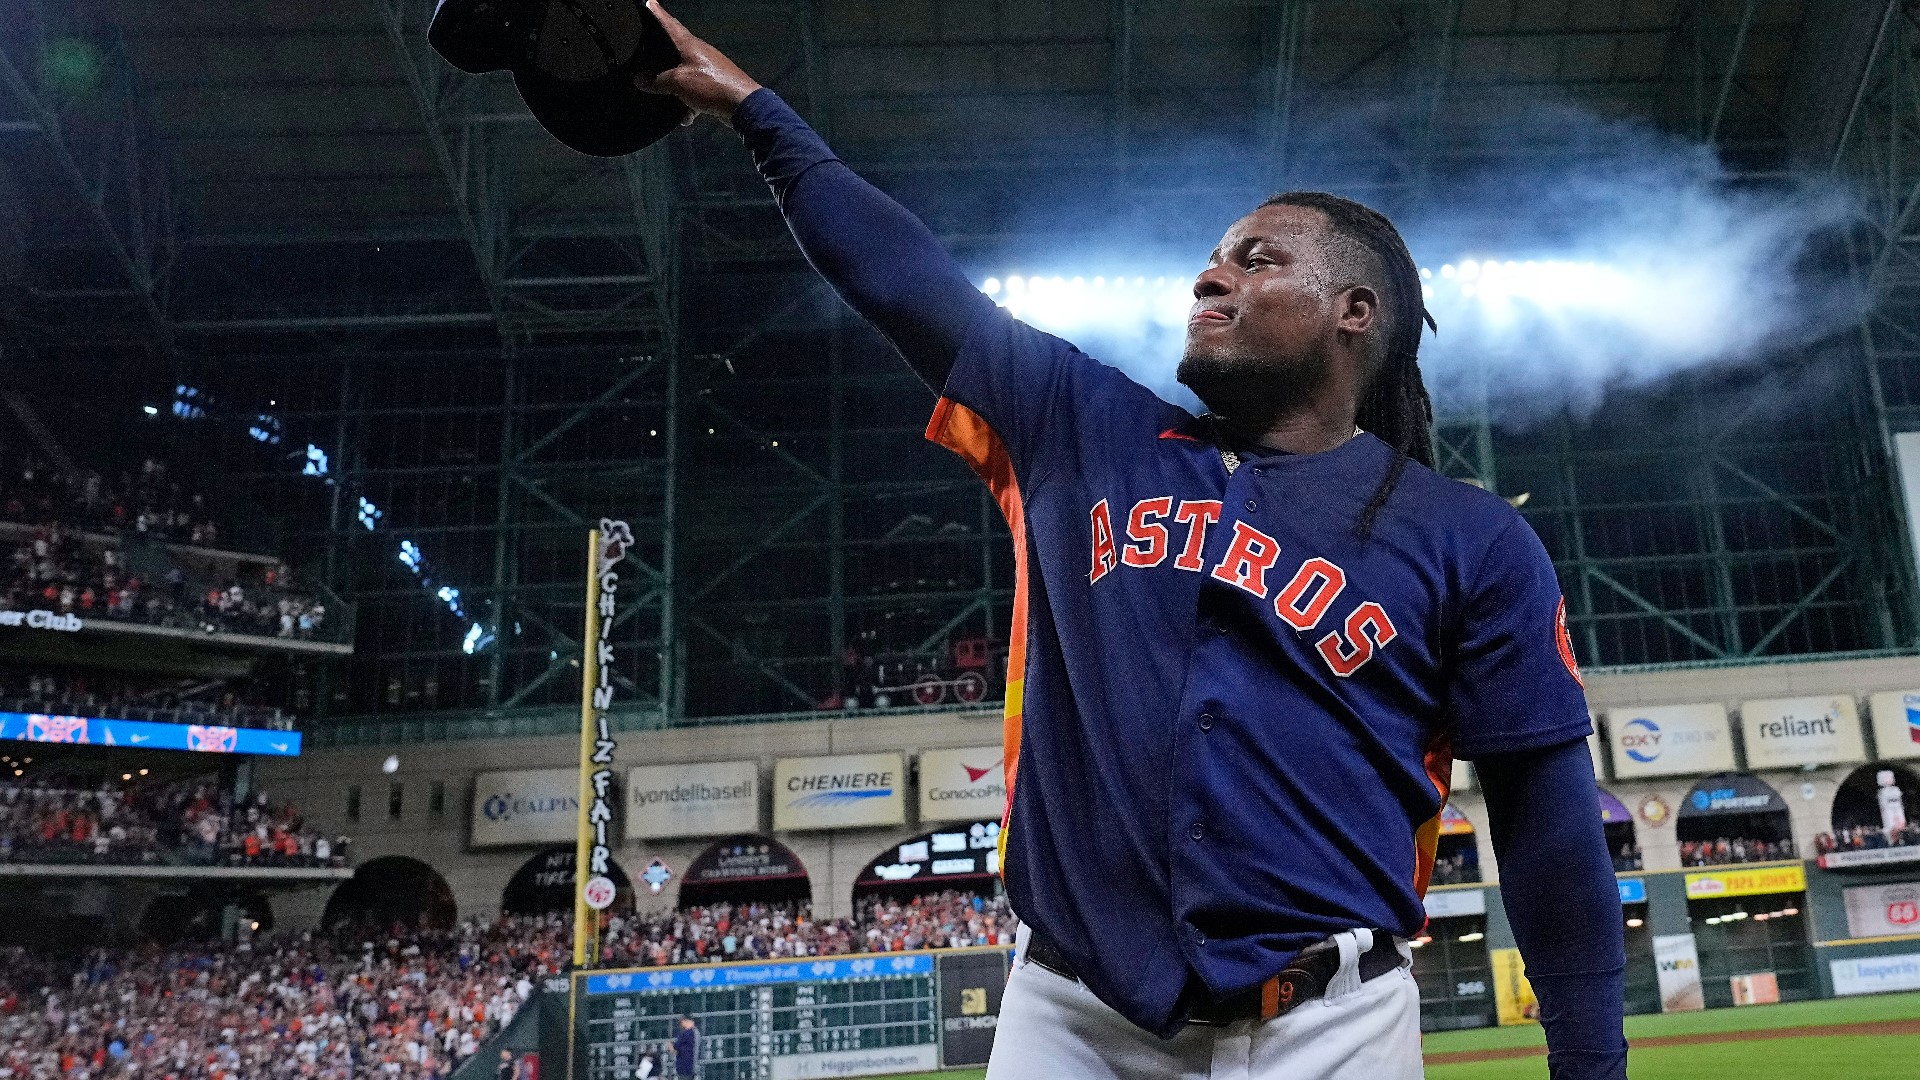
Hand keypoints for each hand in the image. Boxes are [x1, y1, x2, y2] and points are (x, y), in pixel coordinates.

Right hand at [640, 1, 762, 122]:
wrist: (743, 106)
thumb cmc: (712, 86)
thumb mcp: (678, 82)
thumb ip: (658, 81)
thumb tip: (640, 80)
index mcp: (690, 44)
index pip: (670, 24)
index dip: (658, 14)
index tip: (650, 3)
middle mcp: (700, 53)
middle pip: (676, 49)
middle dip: (662, 52)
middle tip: (648, 50)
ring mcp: (709, 69)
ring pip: (685, 74)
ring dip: (675, 88)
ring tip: (664, 98)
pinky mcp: (715, 85)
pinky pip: (696, 93)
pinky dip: (690, 104)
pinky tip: (687, 117)